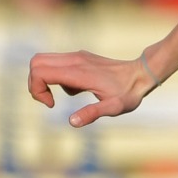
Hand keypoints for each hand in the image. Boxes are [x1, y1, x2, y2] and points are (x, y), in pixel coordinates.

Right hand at [28, 49, 155, 127]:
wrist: (142, 74)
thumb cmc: (128, 94)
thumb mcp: (113, 108)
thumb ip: (92, 113)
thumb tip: (71, 122)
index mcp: (78, 72)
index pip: (40, 71)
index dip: (37, 89)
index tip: (52, 105)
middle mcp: (74, 59)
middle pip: (36, 62)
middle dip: (35, 83)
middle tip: (49, 101)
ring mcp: (76, 56)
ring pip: (43, 61)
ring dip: (43, 81)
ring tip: (61, 98)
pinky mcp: (79, 57)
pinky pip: (56, 64)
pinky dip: (55, 78)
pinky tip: (76, 90)